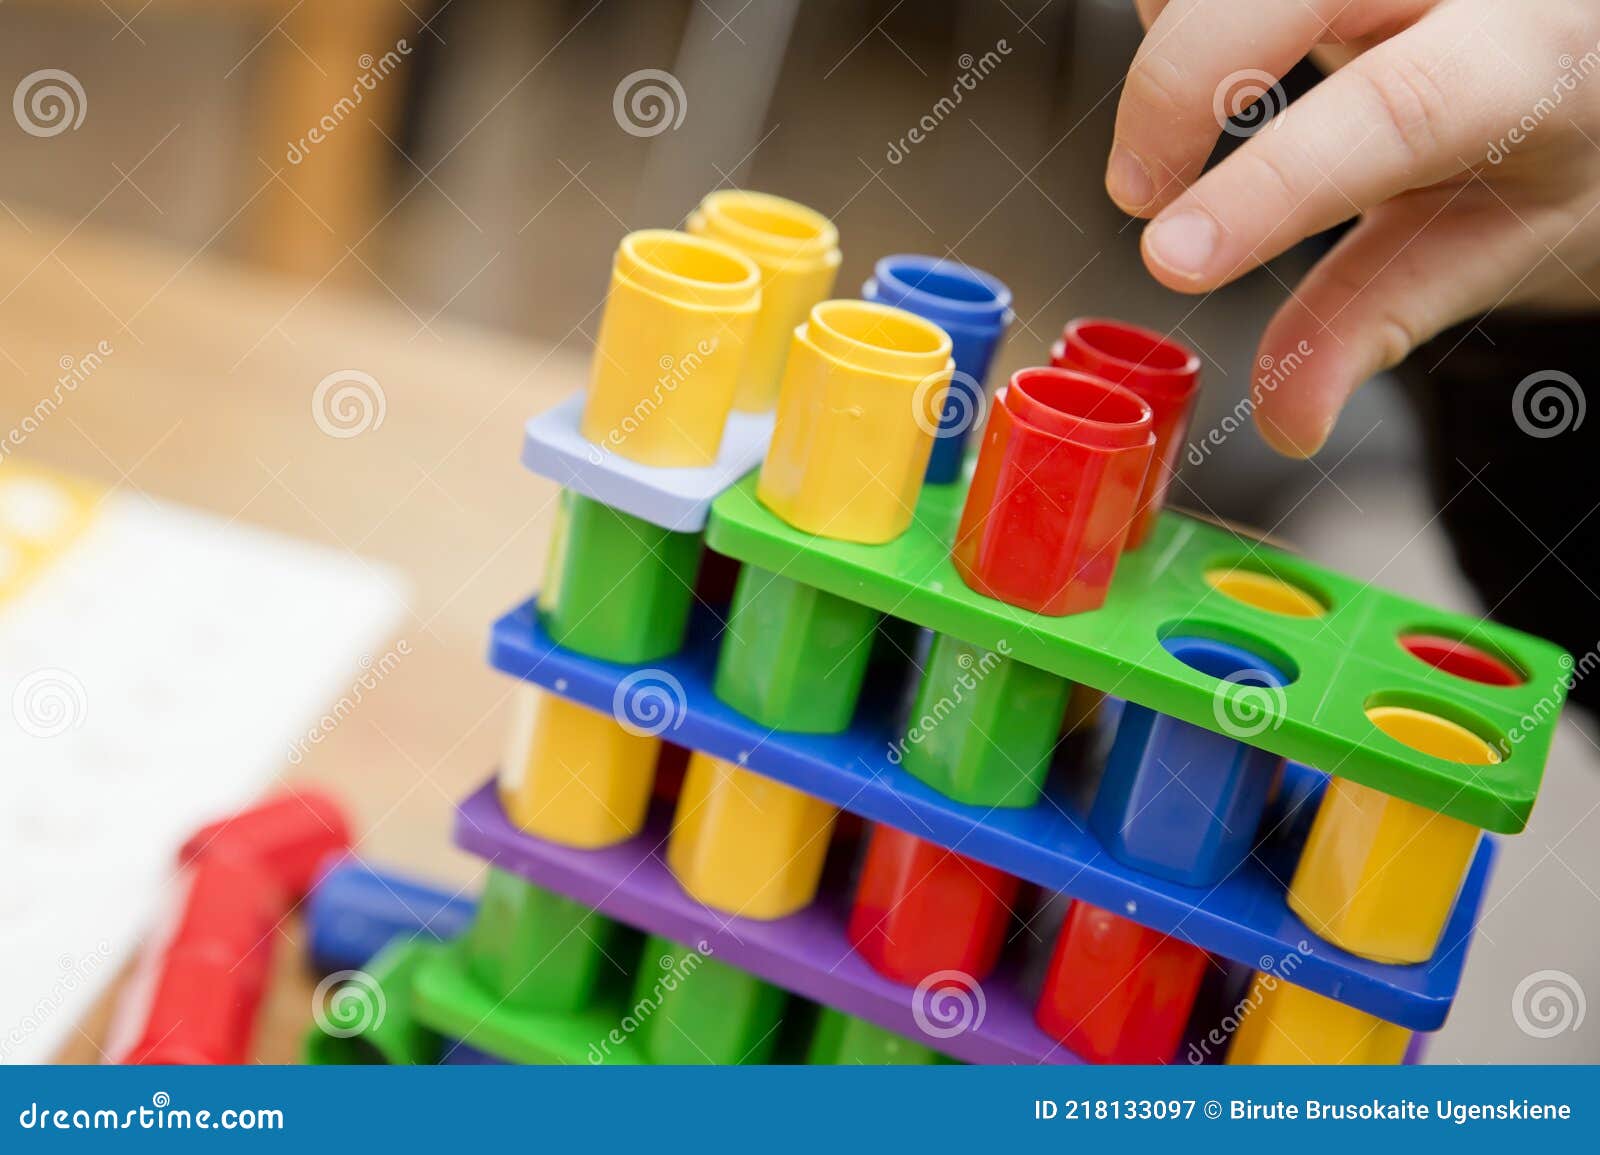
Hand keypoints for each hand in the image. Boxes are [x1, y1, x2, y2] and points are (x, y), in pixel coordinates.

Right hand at [1108, 0, 1599, 455]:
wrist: (1589, 42)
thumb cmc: (1550, 137)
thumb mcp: (1488, 239)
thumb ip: (1372, 320)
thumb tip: (1285, 422)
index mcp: (1527, 58)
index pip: (1393, 112)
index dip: (1268, 186)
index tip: (1171, 257)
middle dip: (1173, 88)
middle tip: (1142, 195)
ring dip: (1171, 44)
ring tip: (1192, 122)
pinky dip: (1176, 12)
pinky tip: (1213, 58)